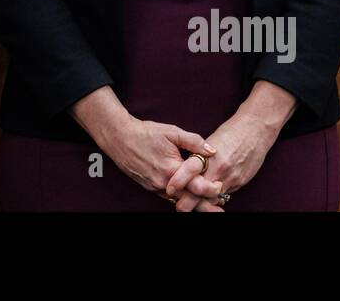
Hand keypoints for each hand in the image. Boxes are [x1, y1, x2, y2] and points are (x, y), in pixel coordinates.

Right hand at [101, 117, 225, 210]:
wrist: (119, 138)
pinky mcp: (149, 187)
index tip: (220, 186)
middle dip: (205, 205)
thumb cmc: (145, 133)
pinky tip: (187, 196)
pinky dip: (179, 197)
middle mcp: (163, 183)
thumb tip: (212, 151)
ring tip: (209, 205)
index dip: (212, 189)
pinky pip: (168, 197)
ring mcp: (155, 187)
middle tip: (220, 209)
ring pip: (178, 201)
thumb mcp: (171, 132)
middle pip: (189, 200)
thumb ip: (194, 141)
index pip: (197, 187)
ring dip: (192, 203)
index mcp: (172, 169)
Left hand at [166, 110, 278, 211]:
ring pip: (213, 197)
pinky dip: (216, 197)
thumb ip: (200, 155)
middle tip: (179, 207)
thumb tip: (187, 169)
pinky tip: (210, 197)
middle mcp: (219, 169)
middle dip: (188, 202)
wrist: (255, 130)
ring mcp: (231, 177)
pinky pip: (225, 195)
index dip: (179, 183)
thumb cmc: (231, 132)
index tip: (170, 190)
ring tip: (192, 204)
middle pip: (200, 191)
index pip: (190, 172)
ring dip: (202, 202)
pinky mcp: (240, 182)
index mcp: (208, 156)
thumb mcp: (211, 140)